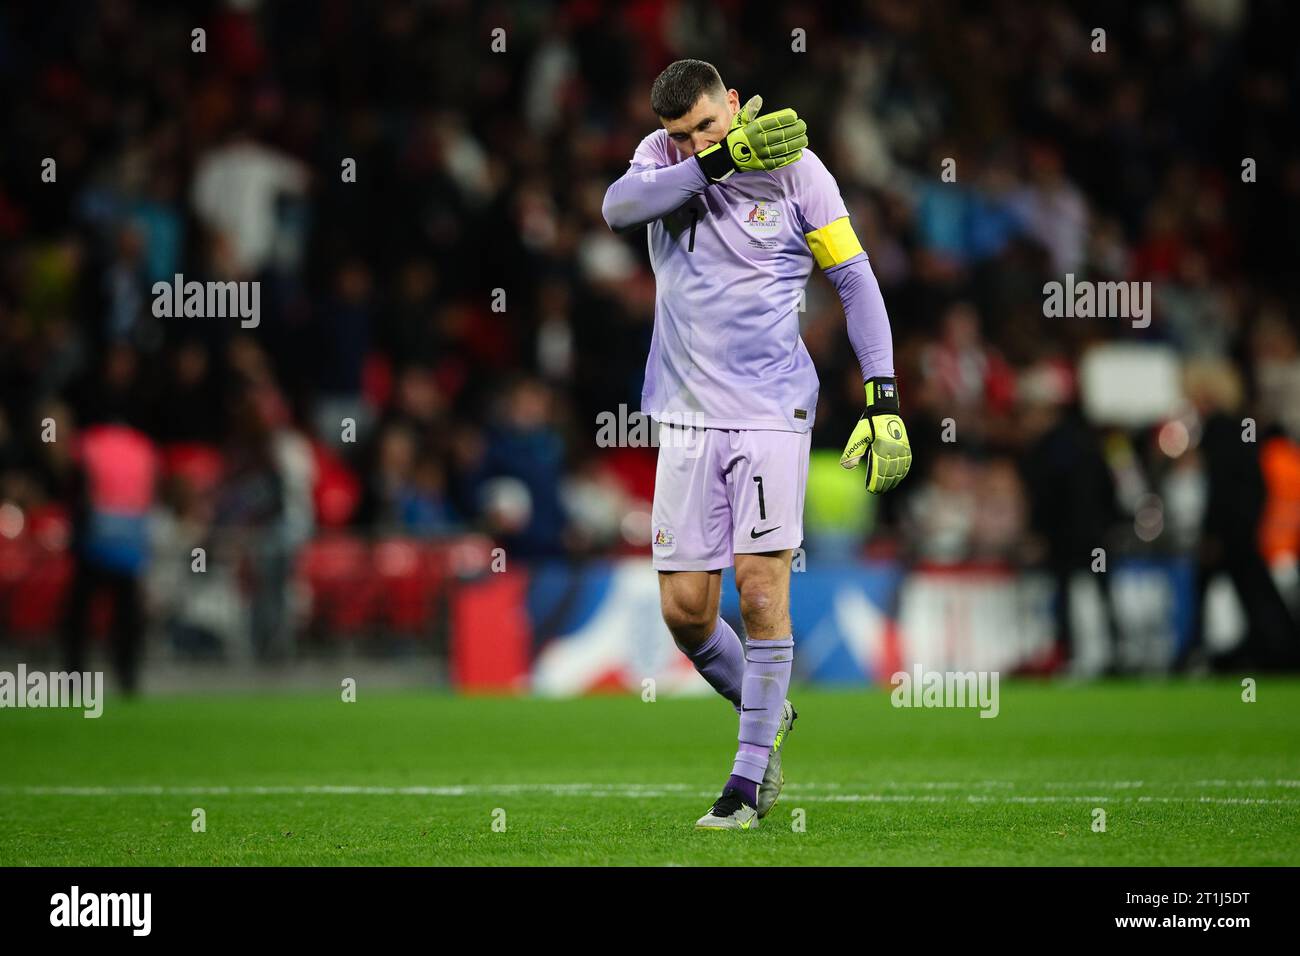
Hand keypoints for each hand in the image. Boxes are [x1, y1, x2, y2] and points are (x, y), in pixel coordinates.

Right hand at [696, 95, 806, 181]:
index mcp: (752, 130)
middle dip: (794, 130)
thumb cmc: (736, 136)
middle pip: (780, 135)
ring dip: (795, 143)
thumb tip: (758, 98)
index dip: (785, 119)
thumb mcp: (740, 122)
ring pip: (782, 148)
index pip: (772, 122)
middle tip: (803, 126)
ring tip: (804, 138)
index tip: (794, 116)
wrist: (726, 157)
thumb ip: (750, 110)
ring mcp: (760, 154)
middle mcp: (757, 142)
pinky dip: (790, 157)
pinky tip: (799, 152)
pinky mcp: (763, 165)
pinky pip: (779, 161)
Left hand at [840, 378, 911, 493]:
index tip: (870, 489)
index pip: (878, 470)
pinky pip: (906, 462)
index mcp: (880, 447)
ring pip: (899, 469)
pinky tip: (898, 477)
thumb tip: (846, 466)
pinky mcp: (905, 446)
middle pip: (889, 472)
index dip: (875, 482)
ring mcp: (901, 448)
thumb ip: (853, 451)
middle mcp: (892, 449)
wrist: (884, 410)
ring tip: (887, 488)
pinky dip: (903, 471)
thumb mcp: (858, 436)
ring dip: (893, 480)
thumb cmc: (868, 423)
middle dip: (883, 484)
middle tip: (877, 491)